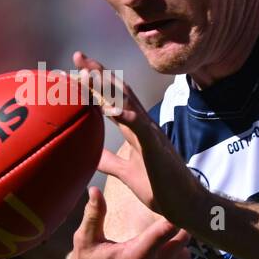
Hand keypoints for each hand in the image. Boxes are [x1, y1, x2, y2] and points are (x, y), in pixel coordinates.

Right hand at [68, 186, 190, 258]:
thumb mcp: (84, 240)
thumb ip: (94, 214)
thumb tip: (94, 189)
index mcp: (134, 255)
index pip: (166, 230)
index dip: (174, 214)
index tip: (176, 202)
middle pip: (181, 242)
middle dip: (180, 226)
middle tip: (177, 213)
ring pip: (183, 256)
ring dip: (180, 244)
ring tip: (173, 231)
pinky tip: (168, 252)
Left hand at [73, 51, 209, 230]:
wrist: (184, 204)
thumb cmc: (159, 186)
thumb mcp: (127, 172)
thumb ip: (110, 160)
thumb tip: (90, 155)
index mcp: (135, 128)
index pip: (112, 98)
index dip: (95, 81)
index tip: (74, 67)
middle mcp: (143, 124)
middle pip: (118, 91)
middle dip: (98, 72)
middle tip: (78, 55)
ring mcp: (150, 134)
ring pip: (129, 102)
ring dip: (109, 86)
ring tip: (90, 72)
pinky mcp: (156, 148)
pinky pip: (140, 129)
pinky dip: (127, 116)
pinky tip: (111, 109)